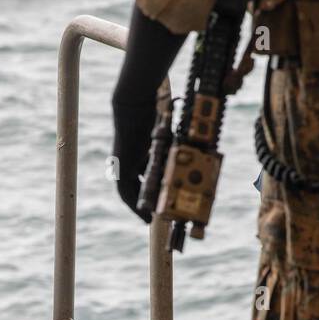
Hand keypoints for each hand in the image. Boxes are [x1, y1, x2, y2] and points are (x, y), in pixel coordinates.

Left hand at [111, 6, 185, 221]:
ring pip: (130, 190)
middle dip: (145, 203)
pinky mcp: (121, 164)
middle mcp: (129, 159)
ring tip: (149, 219)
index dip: (149, 191)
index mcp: (139, 152)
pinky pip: (125, 189)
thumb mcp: (168, 134)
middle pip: (136, 187)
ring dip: (139, 206)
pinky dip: (133, 200)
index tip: (157, 203)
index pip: (142, 176)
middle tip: (153, 218)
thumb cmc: (154, 112)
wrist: (136, 101)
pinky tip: (142, 210)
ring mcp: (123, 162)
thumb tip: (197, 146)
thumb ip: (175, 145)